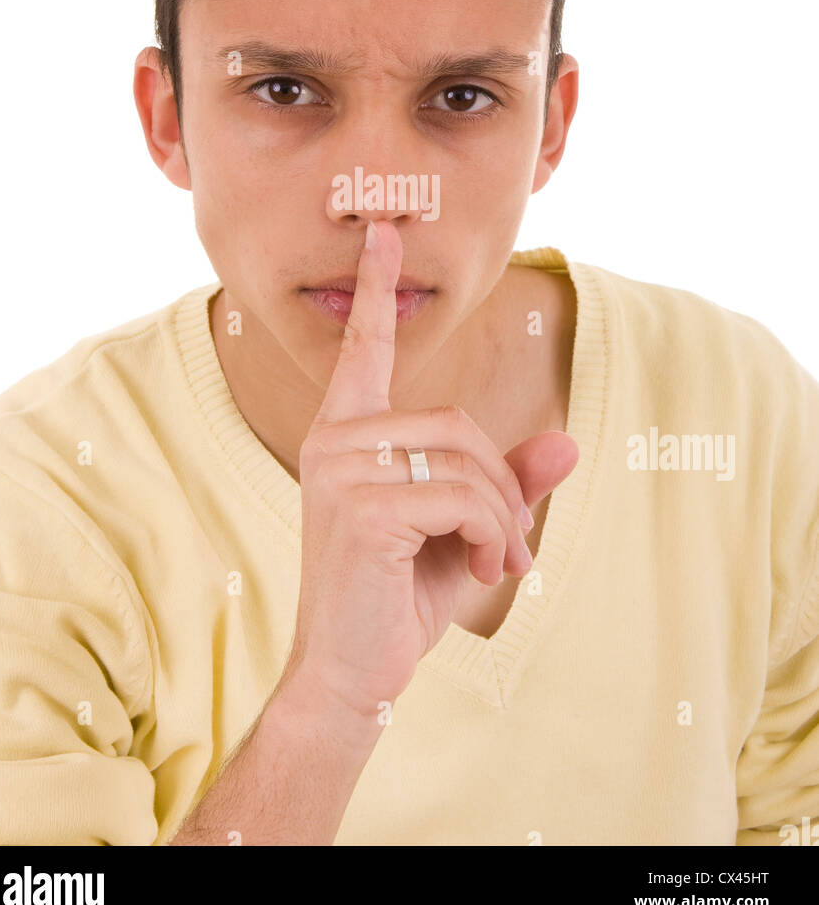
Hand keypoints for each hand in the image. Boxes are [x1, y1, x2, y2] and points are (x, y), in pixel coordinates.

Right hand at [284, 219, 578, 725]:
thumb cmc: (398, 597)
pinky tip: (481, 569)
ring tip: (495, 562)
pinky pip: (462, 493)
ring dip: (502, 517)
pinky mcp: (359, 504)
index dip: (379, 286)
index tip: (384, 228)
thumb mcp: (464, 531)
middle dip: (501, 486)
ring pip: (466, 458)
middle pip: (458, 422)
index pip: (366, 349)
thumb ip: (508, 484)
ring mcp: (341, 468)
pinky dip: (491, 533)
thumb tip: (568, 444)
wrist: (353, 675)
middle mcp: (336, 440)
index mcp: (347, 434)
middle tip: (507, 546)